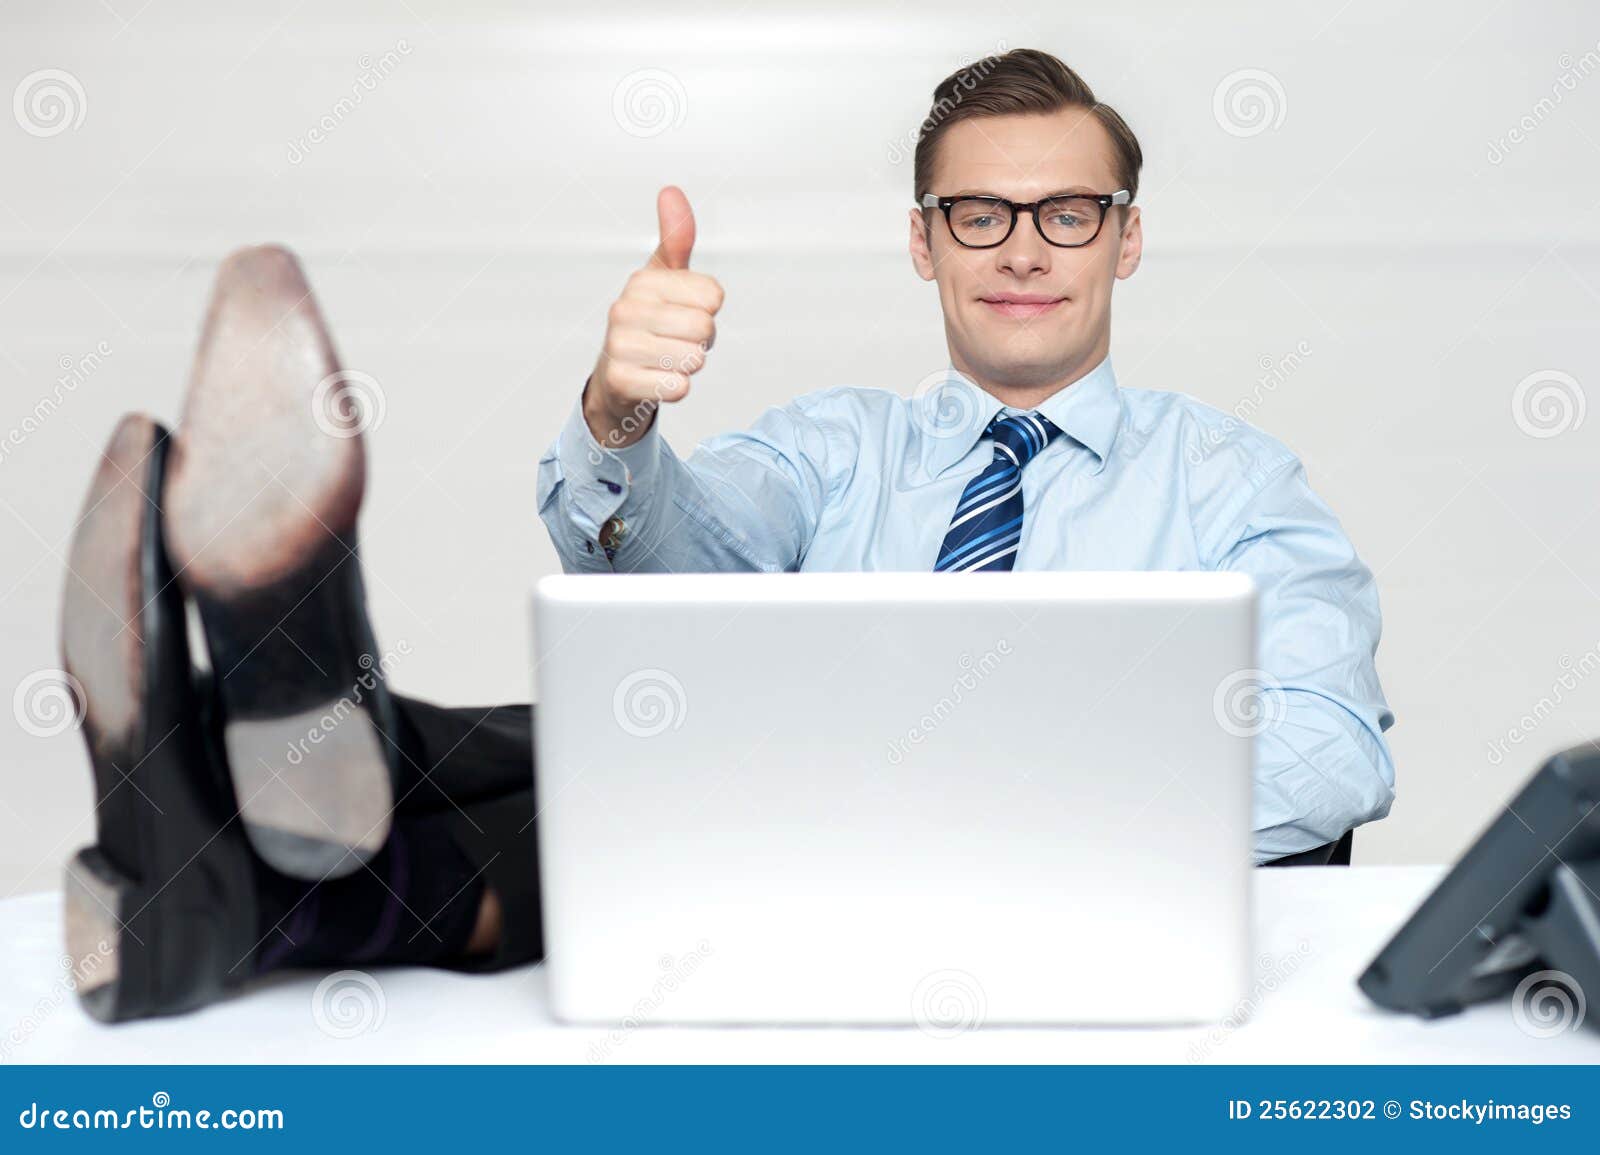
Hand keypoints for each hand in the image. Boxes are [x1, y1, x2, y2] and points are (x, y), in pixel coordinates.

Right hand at [584, 186, 723, 448]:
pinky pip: (679, 387)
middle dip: (702, 340)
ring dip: (690, 364)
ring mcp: (619, 346)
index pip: (713, 296)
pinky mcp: (622, 381)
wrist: (617, 376)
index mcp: (642, 281)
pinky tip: (659, 379)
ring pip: (694, 358)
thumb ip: (676, 239)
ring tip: (667, 358)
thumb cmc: (649, 323)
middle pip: (705, 327)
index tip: (686, 312)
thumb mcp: (664, 277)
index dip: (709, 310)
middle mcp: (624, 309)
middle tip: (679, 340)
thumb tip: (670, 191)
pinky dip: (677, 388)